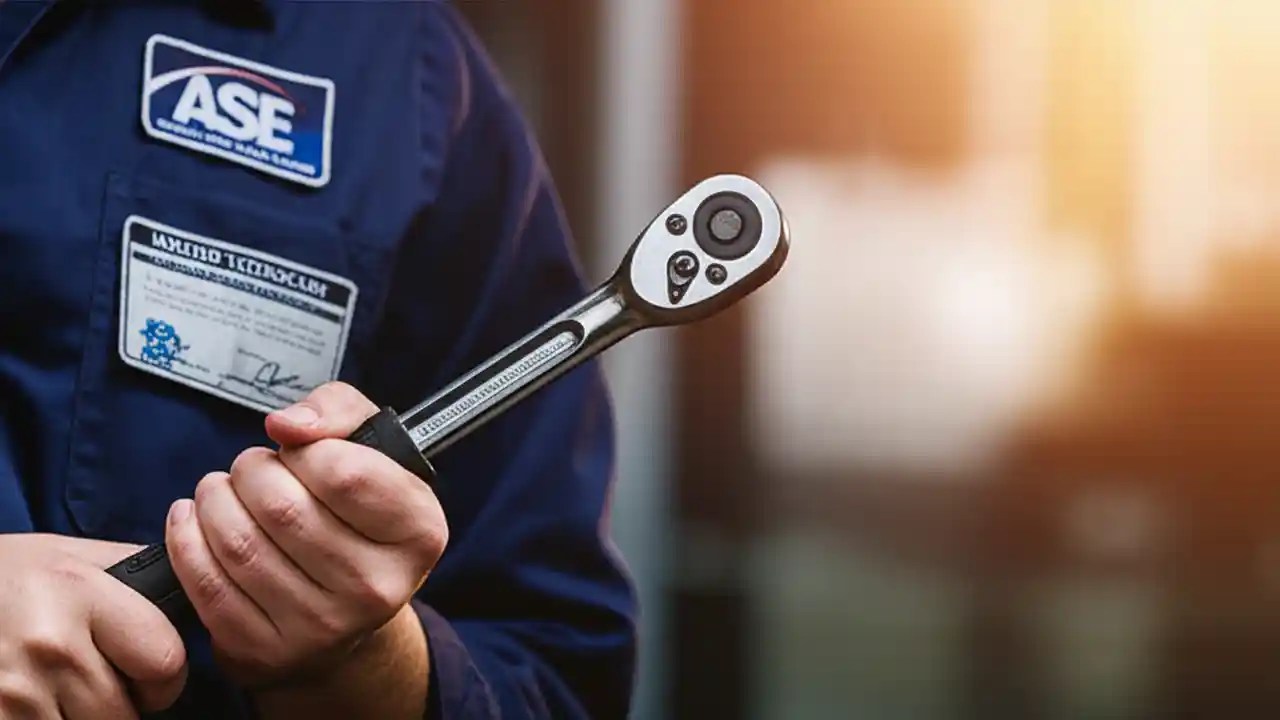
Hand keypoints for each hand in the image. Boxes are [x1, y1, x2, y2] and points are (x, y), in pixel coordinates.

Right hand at [0, 533, 186, 718]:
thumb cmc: (6, 577)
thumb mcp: (70, 556)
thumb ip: (134, 575)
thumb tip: (195, 587)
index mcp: (81, 594)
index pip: (166, 660)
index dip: (165, 674)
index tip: (150, 670)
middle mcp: (50, 646)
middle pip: (127, 712)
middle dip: (123, 706)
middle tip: (100, 685)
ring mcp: (15, 694)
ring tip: (63, 693)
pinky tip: (37, 706)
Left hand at [166, 382, 447, 686]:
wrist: (345, 608)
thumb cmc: (354, 512)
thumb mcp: (370, 448)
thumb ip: (338, 411)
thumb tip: (286, 425)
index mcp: (418, 532)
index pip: (344, 473)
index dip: (305, 450)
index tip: (299, 452)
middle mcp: (379, 588)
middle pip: (283, 508)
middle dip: (250, 471)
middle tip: (252, 470)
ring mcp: (323, 628)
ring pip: (239, 544)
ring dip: (213, 500)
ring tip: (221, 490)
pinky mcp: (267, 652)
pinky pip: (207, 584)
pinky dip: (187, 540)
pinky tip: (194, 520)